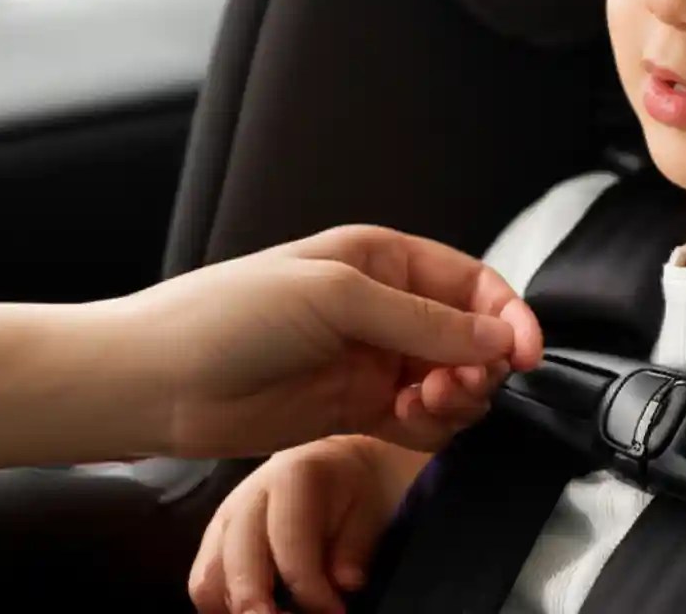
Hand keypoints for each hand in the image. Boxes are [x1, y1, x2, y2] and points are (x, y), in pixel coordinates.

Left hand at [119, 225, 541, 458]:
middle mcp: (384, 310)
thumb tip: (499, 335)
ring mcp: (373, 361)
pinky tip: (408, 419)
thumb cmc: (230, 316)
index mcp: (382, 261)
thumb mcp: (336, 297)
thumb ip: (423, 320)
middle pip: (470, 337)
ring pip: (451, 382)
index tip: (525, 352)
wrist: (161, 382)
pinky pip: (420, 420)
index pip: (471, 285)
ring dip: (456, 396)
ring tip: (427, 401)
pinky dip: (429, 425)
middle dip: (480, 362)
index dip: (507, 315)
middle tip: (460, 383)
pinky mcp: (359, 410)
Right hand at [188, 436, 419, 613]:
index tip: (337, 612)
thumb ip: (356, 545)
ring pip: (207, 578)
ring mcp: (224, 518)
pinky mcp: (214, 539)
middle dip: (262, 608)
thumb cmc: (358, 488)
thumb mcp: (372, 507)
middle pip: (236, 563)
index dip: (311, 589)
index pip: (289, 544)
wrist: (336, 464)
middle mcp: (247, 496)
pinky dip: (225, 606)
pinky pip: (204, 582)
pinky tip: (262, 612)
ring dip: (236, 611)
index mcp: (291, 477)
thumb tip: (345, 583)